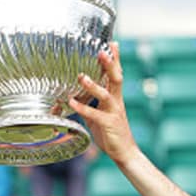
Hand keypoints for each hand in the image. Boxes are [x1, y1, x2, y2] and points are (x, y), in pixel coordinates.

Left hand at [67, 41, 138, 164]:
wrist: (124, 152)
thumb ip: (87, 105)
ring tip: (81, 76)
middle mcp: (117, 101)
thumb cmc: (110, 133)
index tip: (111, 43)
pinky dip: (83, 107)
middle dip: (110, 63)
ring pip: (107, 94)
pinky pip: (95, 114)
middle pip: (116, 77)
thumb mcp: (96, 116)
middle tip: (102, 50)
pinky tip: (71, 102)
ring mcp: (114, 112)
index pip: (116, 73)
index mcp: (115, 97)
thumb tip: (72, 98)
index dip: (115, 59)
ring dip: (94, 84)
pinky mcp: (109, 124)